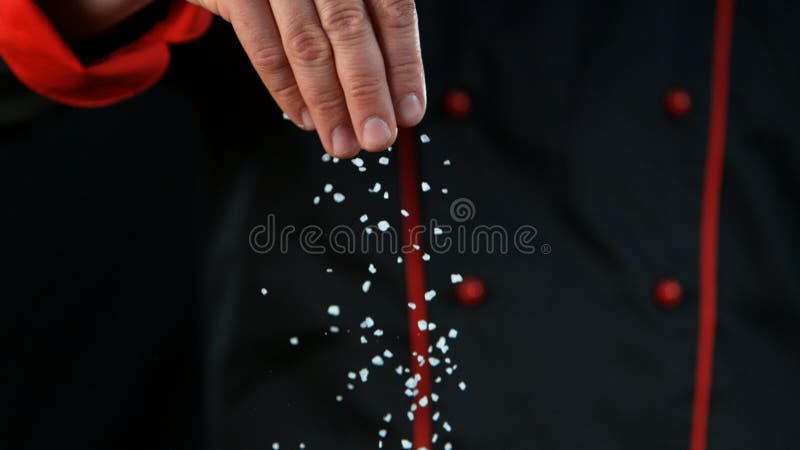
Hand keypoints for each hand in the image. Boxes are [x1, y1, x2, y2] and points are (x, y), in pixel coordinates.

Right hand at [189, 0, 425, 157]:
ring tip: (342, 142)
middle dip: (367, 94)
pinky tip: (305, 118)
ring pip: (307, 46)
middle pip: (350, 32)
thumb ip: (368, 27)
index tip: (409, 113)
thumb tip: (395, 97)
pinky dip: (285, 90)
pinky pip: (264, 49)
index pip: (393, 12)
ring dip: (328, 103)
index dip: (404, 67)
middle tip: (377, 138)